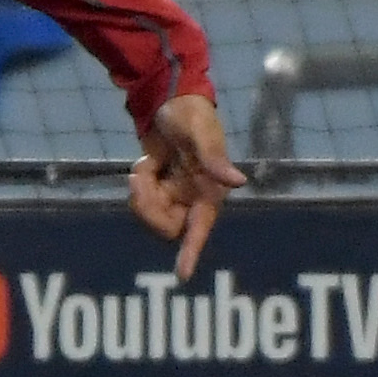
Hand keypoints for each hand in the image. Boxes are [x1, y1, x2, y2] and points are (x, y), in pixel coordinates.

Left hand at [129, 92, 243, 277]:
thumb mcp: (202, 131)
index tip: (182, 275)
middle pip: (166, 226)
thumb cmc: (191, 113)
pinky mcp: (160, 190)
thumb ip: (216, 158)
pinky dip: (139, 182)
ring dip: (141, 192)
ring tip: (144, 165)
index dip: (191, 252)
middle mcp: (194, 199)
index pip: (200, 228)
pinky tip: (146, 164)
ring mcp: (176, 197)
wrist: (170, 100)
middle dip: (148, 206)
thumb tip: (238, 182)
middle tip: (140, 176)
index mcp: (210, 191)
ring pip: (150, 215)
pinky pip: (141, 201)